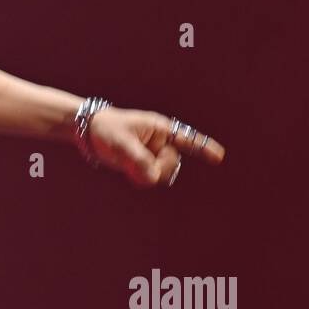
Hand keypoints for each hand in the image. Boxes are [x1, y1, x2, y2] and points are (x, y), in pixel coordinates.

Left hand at [86, 107, 225, 188]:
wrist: (89, 132)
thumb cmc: (106, 128)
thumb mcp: (121, 142)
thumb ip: (138, 159)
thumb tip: (153, 177)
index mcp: (159, 129)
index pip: (186, 139)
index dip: (203, 148)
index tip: (219, 157)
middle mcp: (159, 142)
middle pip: (172, 165)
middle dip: (156, 168)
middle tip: (133, 161)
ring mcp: (152, 155)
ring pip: (161, 175)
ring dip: (145, 175)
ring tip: (127, 163)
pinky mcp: (143, 165)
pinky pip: (149, 180)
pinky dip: (139, 179)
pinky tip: (127, 170)